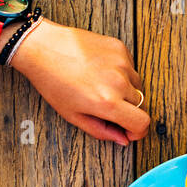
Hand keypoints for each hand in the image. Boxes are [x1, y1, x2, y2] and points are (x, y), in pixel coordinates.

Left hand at [11, 19, 149, 145]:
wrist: (44, 48)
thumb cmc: (52, 82)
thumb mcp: (72, 115)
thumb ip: (101, 130)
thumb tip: (122, 138)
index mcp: (107, 102)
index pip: (142, 123)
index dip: (138, 132)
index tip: (130, 131)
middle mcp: (119, 82)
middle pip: (141, 105)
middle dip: (128, 111)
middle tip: (109, 108)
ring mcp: (121, 63)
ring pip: (137, 85)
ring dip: (126, 91)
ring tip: (102, 86)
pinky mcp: (120, 48)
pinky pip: (131, 67)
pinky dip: (122, 73)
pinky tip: (101, 71)